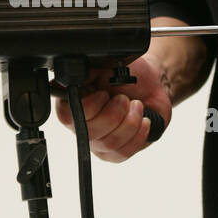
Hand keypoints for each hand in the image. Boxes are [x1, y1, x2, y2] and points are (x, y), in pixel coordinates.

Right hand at [52, 54, 171, 162]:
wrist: (149, 84)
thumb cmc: (126, 74)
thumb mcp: (105, 65)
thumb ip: (86, 71)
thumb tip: (76, 76)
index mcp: (72, 102)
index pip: (68, 115)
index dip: (90, 106)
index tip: (104, 93)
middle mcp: (80, 124)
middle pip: (91, 132)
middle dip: (115, 112)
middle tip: (124, 98)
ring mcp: (97, 142)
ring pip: (109, 143)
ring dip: (129, 121)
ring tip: (136, 106)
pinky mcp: (114, 153)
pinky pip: (123, 152)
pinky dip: (137, 134)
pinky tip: (143, 120)